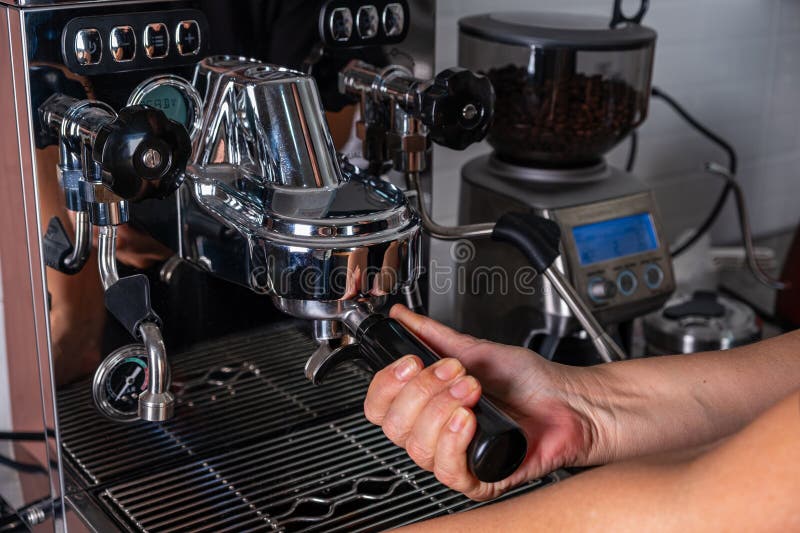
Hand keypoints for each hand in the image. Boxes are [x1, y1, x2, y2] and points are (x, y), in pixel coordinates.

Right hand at [364, 305, 600, 500]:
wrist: (570, 400)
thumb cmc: (531, 382)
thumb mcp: (475, 350)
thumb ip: (433, 335)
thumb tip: (402, 317)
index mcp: (427, 406)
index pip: (380, 406)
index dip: (388, 384)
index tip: (411, 362)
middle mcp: (435, 434)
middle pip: (394, 426)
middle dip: (423, 391)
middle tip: (457, 373)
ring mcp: (455, 458)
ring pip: (418, 447)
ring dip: (443, 410)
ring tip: (473, 391)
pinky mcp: (478, 479)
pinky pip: (448, 471)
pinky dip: (454, 441)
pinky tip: (470, 420)